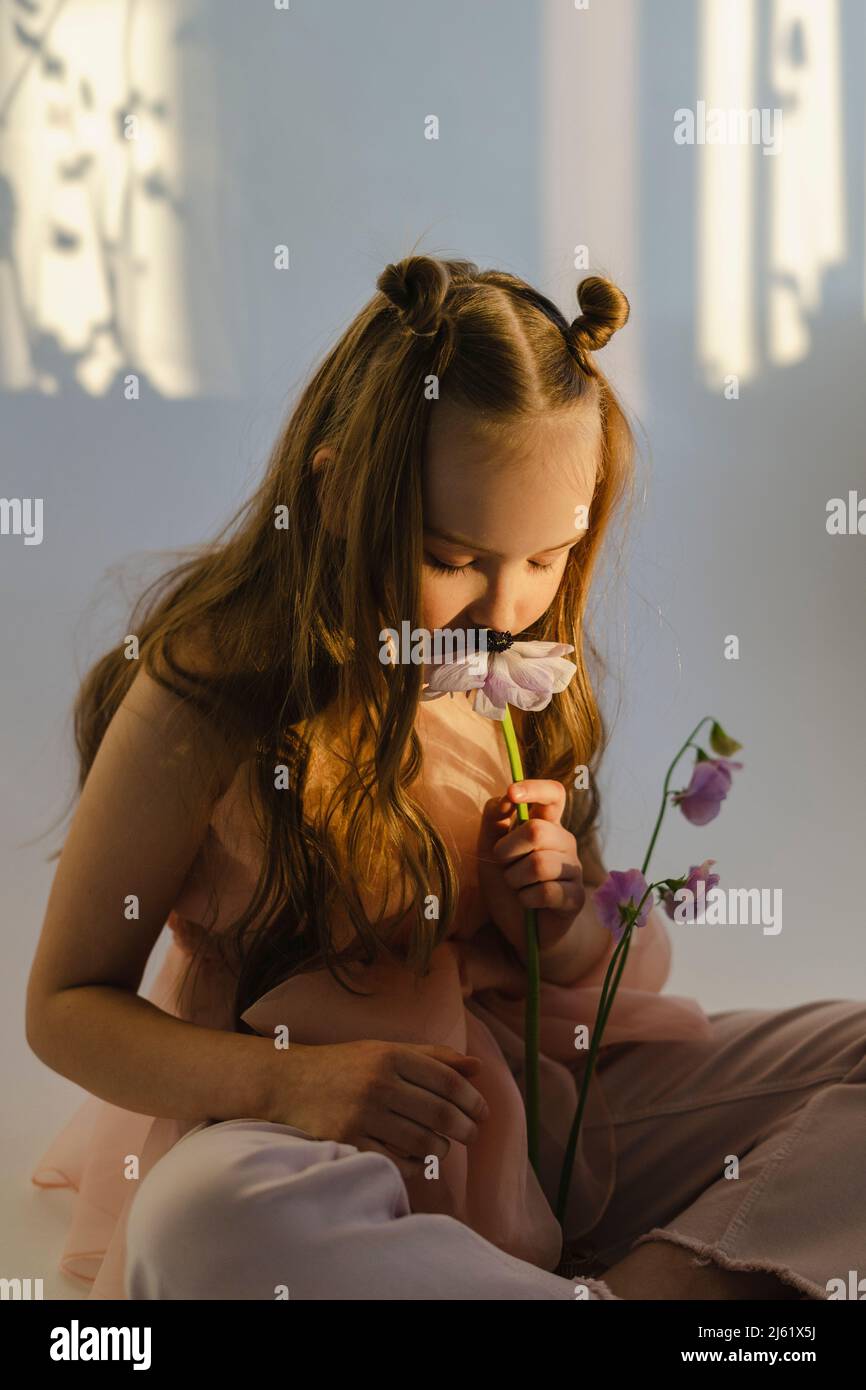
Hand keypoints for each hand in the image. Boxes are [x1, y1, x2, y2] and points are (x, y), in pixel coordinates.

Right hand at [263, 1039, 488, 1184]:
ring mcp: (361, 1115)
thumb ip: (432, 1057)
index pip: (448, 1081)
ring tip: (444, 1146)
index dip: (473, 1100)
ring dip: (443, 1149)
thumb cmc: (344, 1066)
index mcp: (390, 1056)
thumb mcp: (385, 1050)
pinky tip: (419, 1159)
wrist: (287, 1083)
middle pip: (441, 1114)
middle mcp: (377, 1083)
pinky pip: (397, 1163)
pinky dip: (417, 1165)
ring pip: (423, 1143)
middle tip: (472, 1135)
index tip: (484, 1112)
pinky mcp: (347, 1143)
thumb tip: (478, 1067)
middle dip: (466, 1129)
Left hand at [477, 779, 586, 958]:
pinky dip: (526, 899)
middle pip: (538, 830)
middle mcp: (564, 842)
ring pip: (539, 864)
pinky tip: (527, 903)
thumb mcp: (489, 849)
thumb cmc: (505, 884)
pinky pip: (546, 892)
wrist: (519, 929)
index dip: (535, 788)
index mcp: (546, 825)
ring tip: (516, 887)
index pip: (554, 794)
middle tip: (504, 866)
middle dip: (508, 850)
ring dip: (515, 879)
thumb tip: (506, 796)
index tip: (512, 793)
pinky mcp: (575, 898)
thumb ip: (494, 819)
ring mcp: (573, 869)